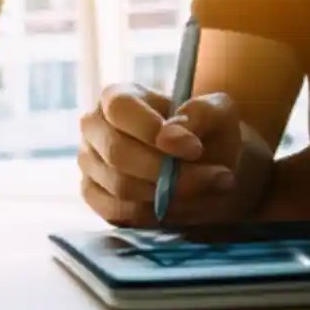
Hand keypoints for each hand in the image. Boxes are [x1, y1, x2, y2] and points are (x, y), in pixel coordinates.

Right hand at [78, 84, 268, 227]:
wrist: (204, 166)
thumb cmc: (208, 133)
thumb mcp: (220, 113)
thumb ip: (202, 113)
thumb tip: (171, 136)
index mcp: (117, 97)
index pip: (119, 109)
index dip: (152, 130)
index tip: (194, 148)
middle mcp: (94, 127)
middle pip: (117, 153)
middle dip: (165, 171)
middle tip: (210, 177)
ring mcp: (88, 161)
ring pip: (119, 186)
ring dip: (166, 194)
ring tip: (202, 189)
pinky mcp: (92, 193)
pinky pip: (115, 210)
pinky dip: (152, 213)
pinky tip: (176, 203)